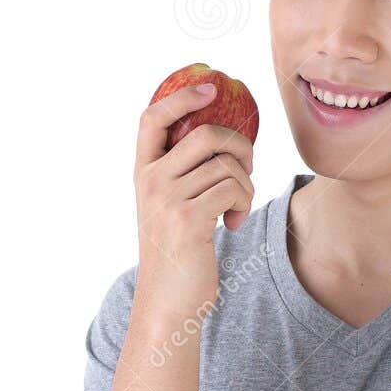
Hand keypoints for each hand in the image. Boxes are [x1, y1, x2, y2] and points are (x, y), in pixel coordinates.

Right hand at [133, 85, 254, 313]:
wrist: (167, 302)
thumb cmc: (176, 255)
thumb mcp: (168, 208)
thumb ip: (181, 175)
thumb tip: (223, 141)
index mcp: (143, 172)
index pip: (152, 117)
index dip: (181, 97)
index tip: (210, 88)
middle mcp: (150, 180)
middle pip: (206, 134)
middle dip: (240, 146)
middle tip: (247, 169)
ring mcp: (167, 199)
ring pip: (227, 166)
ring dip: (246, 187)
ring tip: (237, 210)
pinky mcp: (189, 219)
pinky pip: (234, 190)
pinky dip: (244, 205)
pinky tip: (233, 225)